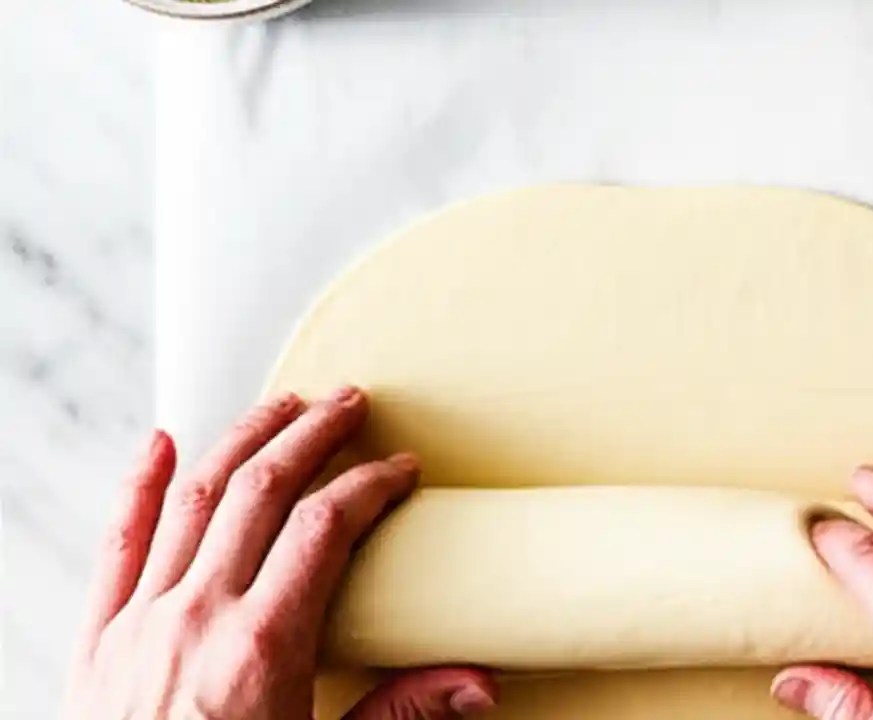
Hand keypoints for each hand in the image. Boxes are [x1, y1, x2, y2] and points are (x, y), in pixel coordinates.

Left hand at [68, 387, 496, 719]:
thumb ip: (400, 714)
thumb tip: (476, 682)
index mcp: (263, 647)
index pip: (325, 528)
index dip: (370, 486)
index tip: (398, 470)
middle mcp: (198, 617)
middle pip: (262, 490)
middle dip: (313, 435)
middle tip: (348, 403)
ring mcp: (141, 621)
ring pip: (193, 497)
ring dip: (242, 439)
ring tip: (281, 405)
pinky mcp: (98, 638)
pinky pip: (118, 542)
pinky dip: (137, 486)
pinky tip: (158, 442)